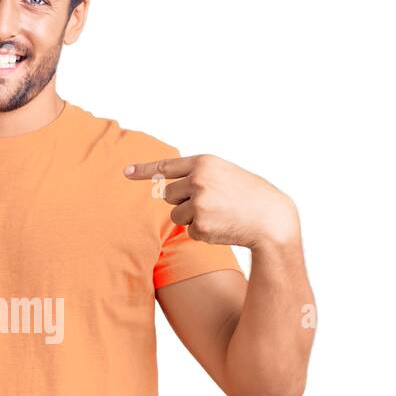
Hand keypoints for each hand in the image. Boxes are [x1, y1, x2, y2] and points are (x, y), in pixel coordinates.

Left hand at [124, 154, 298, 249]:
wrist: (271, 219)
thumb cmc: (250, 195)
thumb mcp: (224, 174)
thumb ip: (198, 176)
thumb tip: (167, 189)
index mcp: (204, 163)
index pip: (166, 166)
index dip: (143, 170)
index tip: (125, 172)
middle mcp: (198, 181)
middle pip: (167, 195)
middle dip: (182, 201)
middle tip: (209, 203)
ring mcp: (199, 204)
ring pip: (176, 215)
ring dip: (192, 218)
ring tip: (219, 214)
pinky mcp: (200, 226)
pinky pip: (189, 231)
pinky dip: (202, 232)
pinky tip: (222, 226)